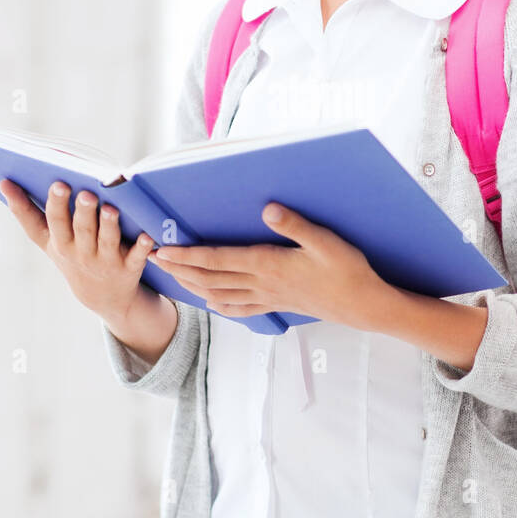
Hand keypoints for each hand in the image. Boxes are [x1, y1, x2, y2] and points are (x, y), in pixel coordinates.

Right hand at [0, 177, 157, 326]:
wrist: (103, 297)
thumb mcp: (47, 240)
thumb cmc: (72, 254)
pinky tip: (147, 235)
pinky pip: (136, 257)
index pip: (53, 222)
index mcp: (60, 242)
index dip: (54, 204)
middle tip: (85, 193)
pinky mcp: (128, 268)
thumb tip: (3, 182)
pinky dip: (141, 248)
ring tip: (110, 208)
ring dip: (108, 225)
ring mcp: (105, 261)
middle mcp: (80, 252)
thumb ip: (26, 213)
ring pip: (106, 241)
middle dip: (82, 211)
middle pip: (80, 229)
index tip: (57, 183)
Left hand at [152, 202, 385, 328]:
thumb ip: (295, 225)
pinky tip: (209, 302)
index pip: (218, 260)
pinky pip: (239, 308)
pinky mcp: (276, 305)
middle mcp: (262, 284)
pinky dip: (218, 305)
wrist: (363, 305)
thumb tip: (268, 209)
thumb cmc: (347, 270)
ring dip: (192, 286)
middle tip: (153, 260)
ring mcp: (268, 297)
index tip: (164, 250)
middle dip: (179, 269)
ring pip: (219, 294)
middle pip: (210, 278)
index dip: (188, 255)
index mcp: (269, 265)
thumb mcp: (326, 241)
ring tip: (171, 277)